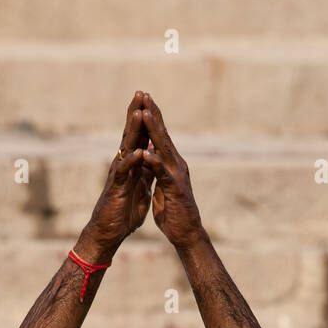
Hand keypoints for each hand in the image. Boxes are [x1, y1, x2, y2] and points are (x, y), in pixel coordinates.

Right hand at [78, 91, 153, 260]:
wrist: (109, 233)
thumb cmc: (122, 214)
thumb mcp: (139, 191)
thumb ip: (144, 176)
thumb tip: (150, 165)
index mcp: (131, 165)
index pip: (139, 137)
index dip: (145, 120)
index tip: (150, 101)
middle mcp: (123, 165)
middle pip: (130, 135)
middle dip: (136, 113)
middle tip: (141, 93)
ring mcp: (119, 175)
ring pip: (126, 148)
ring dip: (133, 131)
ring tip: (139, 113)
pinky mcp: (116, 189)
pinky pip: (124, 172)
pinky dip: (131, 161)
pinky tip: (138, 151)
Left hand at [140, 94, 203, 248]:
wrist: (186, 233)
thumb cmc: (174, 212)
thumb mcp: (162, 186)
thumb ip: (157, 171)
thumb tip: (150, 157)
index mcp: (170, 163)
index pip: (158, 136)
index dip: (150, 117)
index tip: (141, 100)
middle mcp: (175, 164)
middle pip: (162, 135)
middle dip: (152, 113)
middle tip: (144, 94)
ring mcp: (176, 175)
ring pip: (163, 148)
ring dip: (153, 130)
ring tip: (144, 113)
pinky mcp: (174, 189)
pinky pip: (162, 173)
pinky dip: (154, 162)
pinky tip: (146, 152)